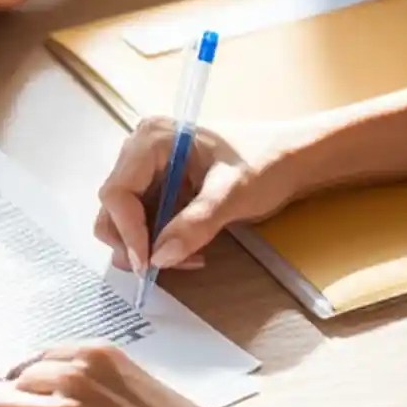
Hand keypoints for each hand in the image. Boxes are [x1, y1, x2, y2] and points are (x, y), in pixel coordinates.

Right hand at [96, 117, 297, 272]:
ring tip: (186, 258)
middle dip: (134, 243)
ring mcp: (149, 174)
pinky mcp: (159, 193)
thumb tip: (159, 258)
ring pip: (125, 223)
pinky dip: (160, 246)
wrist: (294, 159)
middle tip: (162, 267)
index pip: (118, 191)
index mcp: (152, 140)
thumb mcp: (233, 193)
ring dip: (148, 249)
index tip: (147, 262)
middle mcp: (141, 154)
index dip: (127, 230)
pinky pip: (145, 226)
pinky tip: (189, 252)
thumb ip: (195, 224)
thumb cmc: (267, 161)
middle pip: (113, 209)